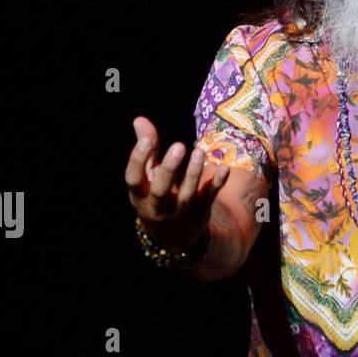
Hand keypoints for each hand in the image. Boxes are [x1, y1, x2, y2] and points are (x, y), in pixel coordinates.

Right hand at [125, 115, 228, 250]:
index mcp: (139, 194)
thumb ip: (147, 149)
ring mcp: (179, 212)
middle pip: (161, 190)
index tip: (146, 140)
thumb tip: (139, 119)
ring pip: (187, 195)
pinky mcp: (200, 213)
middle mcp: (157, 206)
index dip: (137, 160)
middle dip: (169, 168)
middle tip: (179, 145)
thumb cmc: (156, 195)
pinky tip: (225, 169)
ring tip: (199, 151)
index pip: (133, 178)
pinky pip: (209, 199)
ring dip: (193, 174)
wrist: (172, 238)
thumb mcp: (147, 176)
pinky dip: (217, 184)